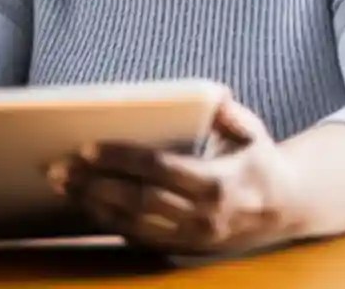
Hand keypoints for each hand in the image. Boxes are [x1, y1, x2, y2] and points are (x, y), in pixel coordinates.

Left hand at [49, 95, 306, 254]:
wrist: (286, 207)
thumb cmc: (258, 159)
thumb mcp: (251, 130)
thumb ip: (229, 113)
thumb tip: (215, 94)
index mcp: (217, 184)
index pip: (159, 169)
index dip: (122, 158)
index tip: (88, 147)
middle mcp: (203, 217)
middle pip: (137, 200)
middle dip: (94, 184)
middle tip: (58, 167)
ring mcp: (191, 238)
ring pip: (132, 224)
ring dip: (92, 205)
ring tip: (61, 184)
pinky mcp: (184, 250)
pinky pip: (138, 239)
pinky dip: (107, 223)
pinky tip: (83, 204)